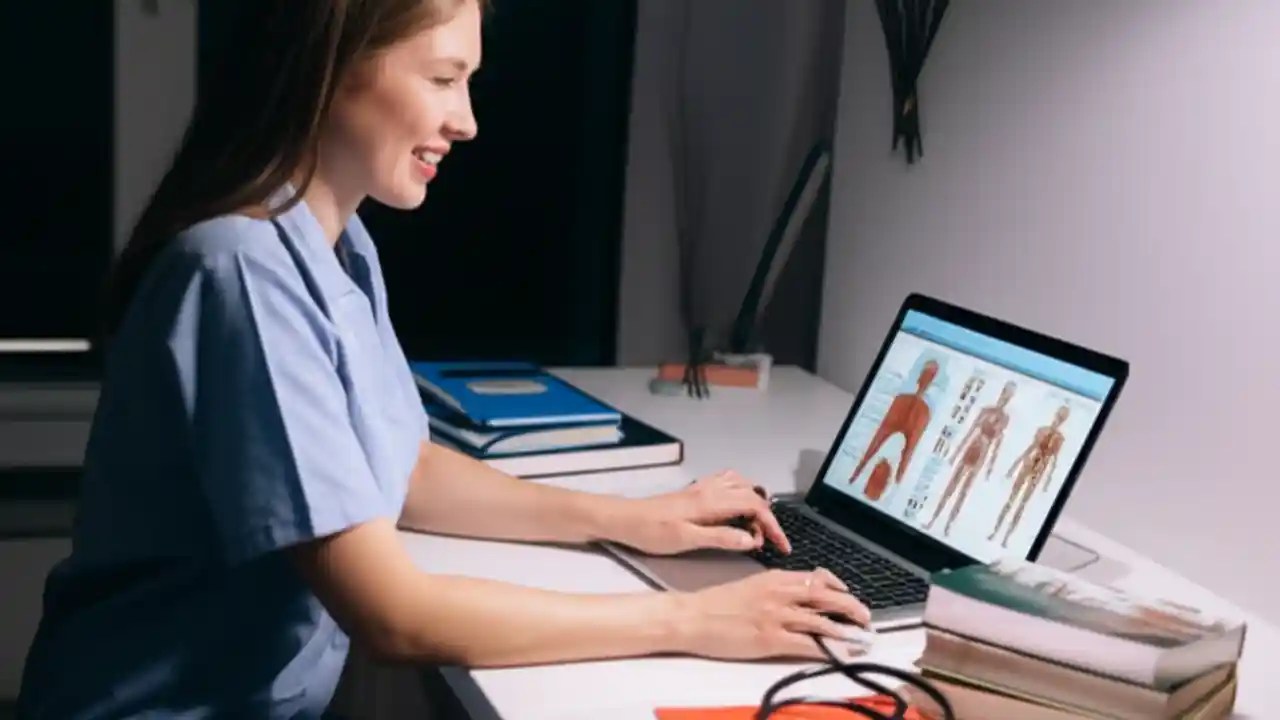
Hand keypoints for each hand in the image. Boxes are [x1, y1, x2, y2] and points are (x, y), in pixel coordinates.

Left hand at [615, 470, 790, 555]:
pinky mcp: (695, 491)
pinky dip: (740, 492)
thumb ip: (721, 538)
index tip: (782, 546)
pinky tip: (734, 509)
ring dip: (755, 503)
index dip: (773, 526)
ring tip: (753, 527)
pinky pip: (727, 482)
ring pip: (742, 485)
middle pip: (753, 495)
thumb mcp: (687, 540)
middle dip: (767, 518)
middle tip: (767, 542)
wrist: (625, 519)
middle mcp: (711, 489)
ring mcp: (703, 487)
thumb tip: (751, 539)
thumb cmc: (652, 532)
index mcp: (712, 501)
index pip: (755, 507)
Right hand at [669, 568, 872, 660]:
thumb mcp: (750, 586)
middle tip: (866, 617)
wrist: (692, 617)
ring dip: (847, 631)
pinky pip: (808, 644)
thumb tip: (798, 596)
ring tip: (862, 638)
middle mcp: (780, 593)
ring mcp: (776, 616)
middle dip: (851, 607)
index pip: (816, 578)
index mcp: (774, 577)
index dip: (838, 587)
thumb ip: (775, 589)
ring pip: (823, 621)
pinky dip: (830, 649)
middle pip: (826, 597)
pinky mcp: (771, 639)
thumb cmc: (715, 604)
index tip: (847, 594)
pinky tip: (842, 654)